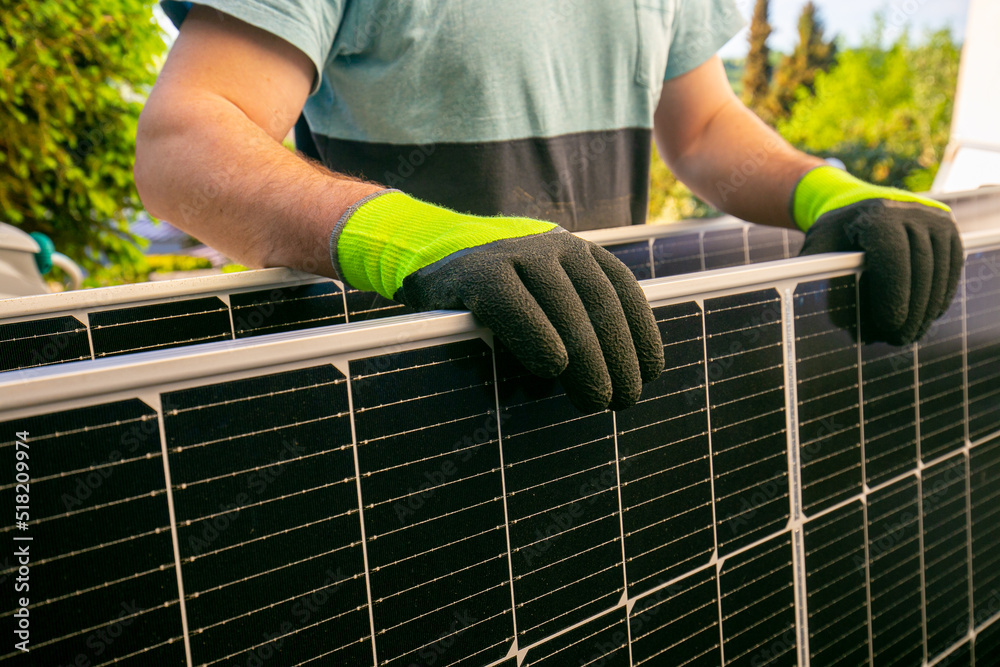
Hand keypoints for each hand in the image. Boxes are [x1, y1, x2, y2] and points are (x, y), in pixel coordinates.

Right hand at [330, 190, 663, 410]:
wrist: (431, 253)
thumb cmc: (495, 298)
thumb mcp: (544, 298)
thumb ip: (577, 321)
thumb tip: (620, 379)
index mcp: (579, 253)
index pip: (623, 292)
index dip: (642, 334)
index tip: (650, 374)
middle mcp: (556, 247)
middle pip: (599, 304)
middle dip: (618, 357)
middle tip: (623, 401)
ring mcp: (518, 255)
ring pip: (565, 308)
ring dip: (587, 359)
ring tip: (595, 400)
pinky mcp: (481, 272)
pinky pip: (515, 305)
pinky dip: (537, 336)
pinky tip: (552, 367)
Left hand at [793, 166, 963, 344]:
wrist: (861, 205)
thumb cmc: (835, 234)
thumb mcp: (817, 248)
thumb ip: (815, 275)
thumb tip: (816, 313)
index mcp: (875, 215)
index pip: (892, 258)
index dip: (893, 295)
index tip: (888, 325)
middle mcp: (911, 212)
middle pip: (920, 268)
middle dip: (912, 310)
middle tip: (899, 340)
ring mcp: (935, 219)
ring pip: (939, 270)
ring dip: (928, 308)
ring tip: (912, 334)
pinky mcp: (949, 229)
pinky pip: (952, 266)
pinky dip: (942, 294)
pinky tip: (928, 316)